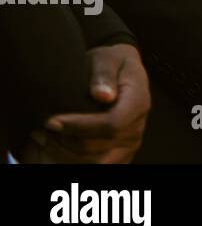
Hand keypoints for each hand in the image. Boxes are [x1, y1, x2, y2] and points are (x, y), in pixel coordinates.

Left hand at [36, 43, 149, 162]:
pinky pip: (93, 167)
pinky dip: (69, 160)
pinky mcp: (118, 155)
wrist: (122, 72)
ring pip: (93, 163)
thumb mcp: (108, 58)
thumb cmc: (112, 63)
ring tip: (41, 137)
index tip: (51, 120)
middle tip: (39, 128)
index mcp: (139, 102)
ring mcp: (129, 145)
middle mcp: (137, 128)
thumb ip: (104, 74)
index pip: (112, 124)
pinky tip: (53, 146)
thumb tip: (102, 95)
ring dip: (62, 154)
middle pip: (98, 148)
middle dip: (64, 141)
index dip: (80, 126)